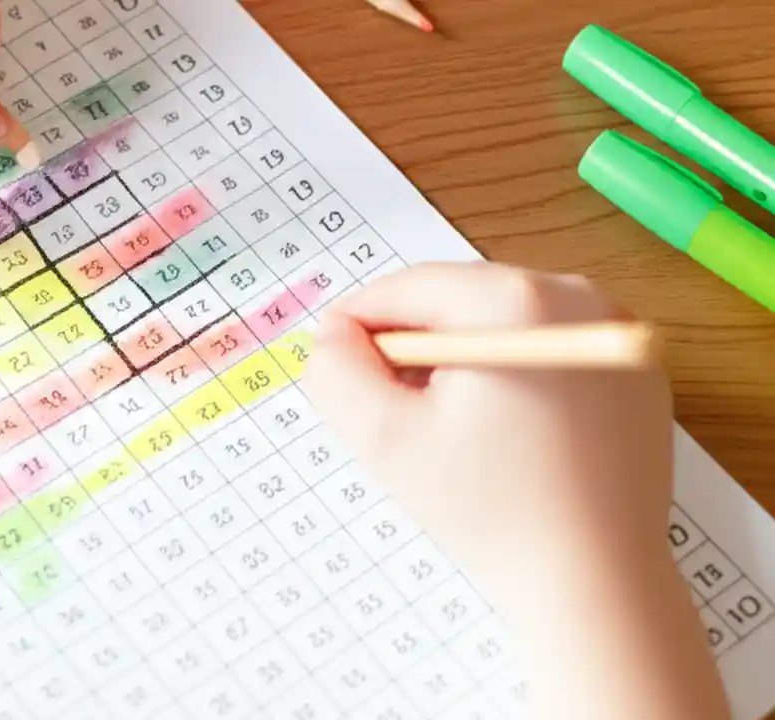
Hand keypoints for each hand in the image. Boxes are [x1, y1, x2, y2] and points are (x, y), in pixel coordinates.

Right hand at [308, 264, 727, 719]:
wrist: (596, 582)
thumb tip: (334, 332)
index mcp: (513, 301)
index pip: (409, 287)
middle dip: (416, 345)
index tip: (337, 365)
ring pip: (503, 321)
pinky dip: (514, 373)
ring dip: (462, 359)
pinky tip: (502, 433)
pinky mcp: (636, 368)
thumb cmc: (491, 512)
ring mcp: (616, 329)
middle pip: (459, 298)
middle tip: (393, 408)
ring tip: (448, 427)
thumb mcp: (385, 439)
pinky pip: (550, 347)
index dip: (359, 323)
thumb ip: (338, 372)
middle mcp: (576, 295)